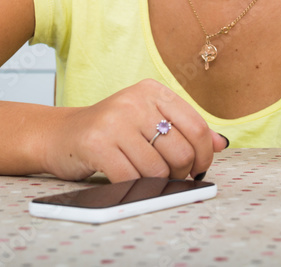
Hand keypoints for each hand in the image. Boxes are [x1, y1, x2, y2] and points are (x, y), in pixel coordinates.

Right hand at [42, 78, 227, 182]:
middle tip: (171, 179)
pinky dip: (134, 189)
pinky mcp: (96, 143)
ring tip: (147, 180)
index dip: (204, 155)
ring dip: (156, 184)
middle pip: (180, 151)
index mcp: (152, 91)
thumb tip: (221, 143)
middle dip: (180, 174)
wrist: (59, 135)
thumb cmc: (110, 132)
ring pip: (157, 169)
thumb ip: (184, 130)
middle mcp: (134, 100)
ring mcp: (114, 120)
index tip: (200, 169)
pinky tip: (129, 183)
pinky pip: (131, 178)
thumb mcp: (148, 122)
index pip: (196, 127)